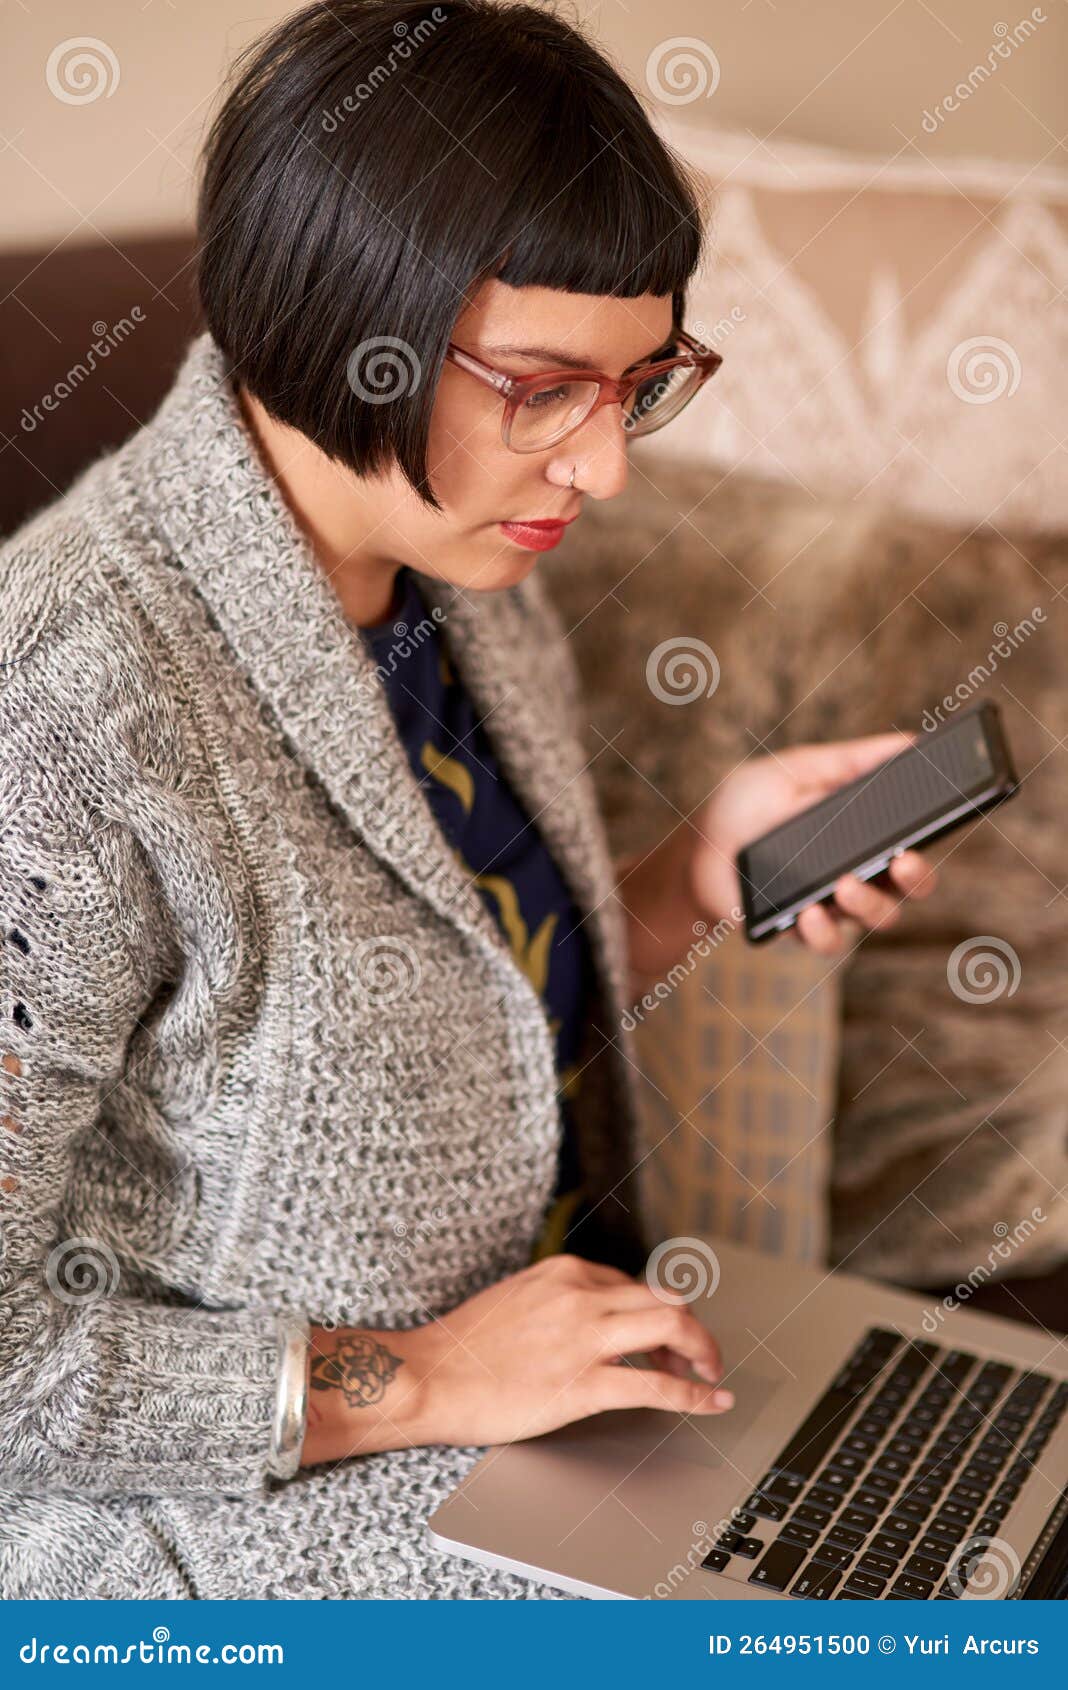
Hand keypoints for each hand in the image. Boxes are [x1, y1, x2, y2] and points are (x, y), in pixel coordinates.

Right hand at [300, 1256, 731, 1464]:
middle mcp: (581, 1296)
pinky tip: (712, 1403)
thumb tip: (591, 1315)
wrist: (429, 1377)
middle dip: (693, 1330)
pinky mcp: (583, 1384)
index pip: (637, 1285)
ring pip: (673, 1328)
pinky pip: (657, 1386)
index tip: (665, 1339)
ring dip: (704, 1351)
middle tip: (698, 1358)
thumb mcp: (517, 1296)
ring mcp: (584, 1339)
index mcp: (565, 1272)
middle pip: (667, 1299)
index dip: (660, 1313)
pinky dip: (696, 1394)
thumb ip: (558, 1299)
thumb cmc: (463, 1347)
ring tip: (710, 1375)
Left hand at [694, 733, 939, 955]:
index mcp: (867, 831)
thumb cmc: (749, 804)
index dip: (937, 831)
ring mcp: (835, 904)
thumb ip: (852, 760)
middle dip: (918, 876)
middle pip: (911, 885)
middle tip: (903, 860)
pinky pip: (828, 941)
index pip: (917, 837)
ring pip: (879, 917)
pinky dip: (824, 930)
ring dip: (869, 903)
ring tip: (844, 884)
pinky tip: (809, 911)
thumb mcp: (799, 768)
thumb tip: (911, 741)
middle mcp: (862, 871)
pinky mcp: (803, 929)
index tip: (944, 816)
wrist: (696, 848)